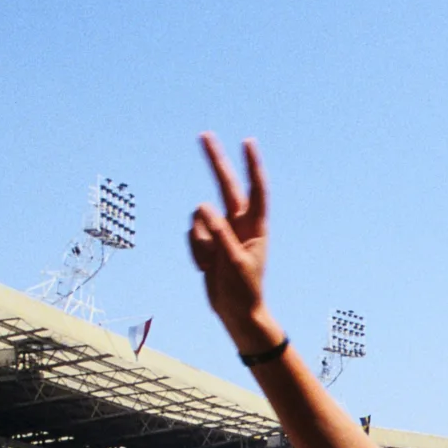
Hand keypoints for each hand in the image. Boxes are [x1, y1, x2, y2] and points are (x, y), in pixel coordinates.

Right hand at [192, 134, 276, 339]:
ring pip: (199, 218)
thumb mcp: (233, 263)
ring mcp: (221, 231)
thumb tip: (202, 206)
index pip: (255, 189)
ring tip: (213, 264)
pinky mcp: (207, 241)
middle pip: (225, 185)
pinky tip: (206, 267)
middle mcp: (239, 223)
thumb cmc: (243, 290)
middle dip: (215, 161)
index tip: (247, 142)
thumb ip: (219, 234)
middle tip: (205, 135)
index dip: (251, 165)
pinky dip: (194, 251)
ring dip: (199, 241)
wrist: (235, 312)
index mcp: (256, 226)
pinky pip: (191, 235)